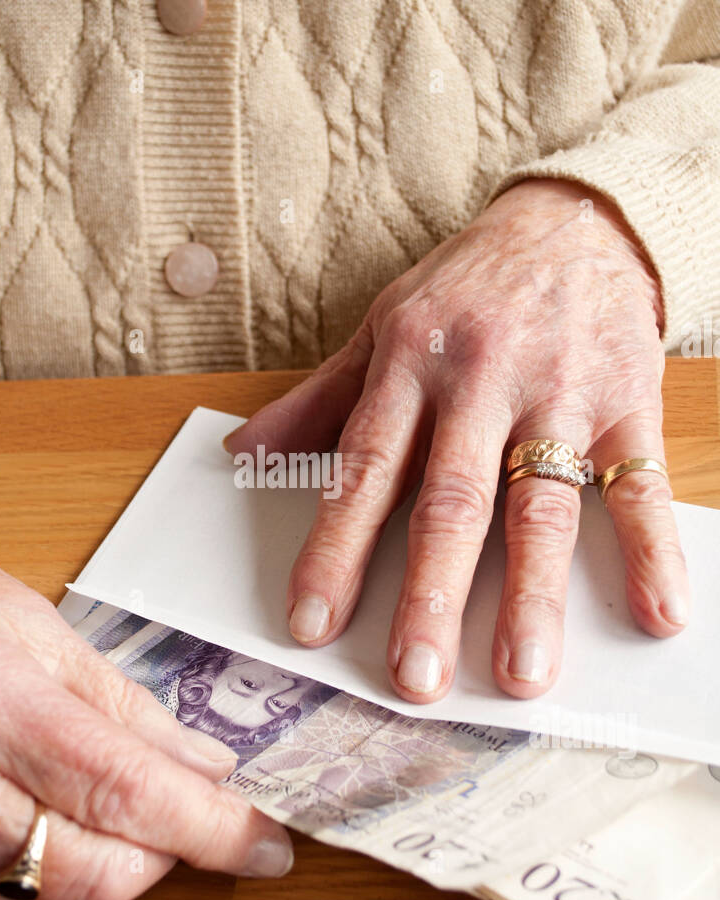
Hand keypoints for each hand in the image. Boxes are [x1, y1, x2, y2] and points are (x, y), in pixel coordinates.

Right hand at [0, 520, 291, 899]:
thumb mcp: (34, 627)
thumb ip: (126, 708)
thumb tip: (208, 770)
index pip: (123, 789)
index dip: (211, 828)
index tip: (266, 846)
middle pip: (92, 874)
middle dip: (160, 857)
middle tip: (171, 814)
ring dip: (101, 880)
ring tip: (89, 815)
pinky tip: (28, 846)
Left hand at [225, 179, 687, 702]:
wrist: (575, 221)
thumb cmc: (467, 286)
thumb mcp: (381, 326)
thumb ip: (320, 399)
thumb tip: (242, 452)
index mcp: (409, 367)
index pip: (365, 470)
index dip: (335, 549)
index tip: (313, 623)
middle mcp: (478, 383)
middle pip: (449, 502)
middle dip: (429, 595)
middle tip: (415, 678)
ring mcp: (557, 393)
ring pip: (538, 503)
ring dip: (530, 595)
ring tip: (520, 672)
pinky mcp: (625, 402)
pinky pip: (637, 482)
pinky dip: (649, 550)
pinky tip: (656, 612)